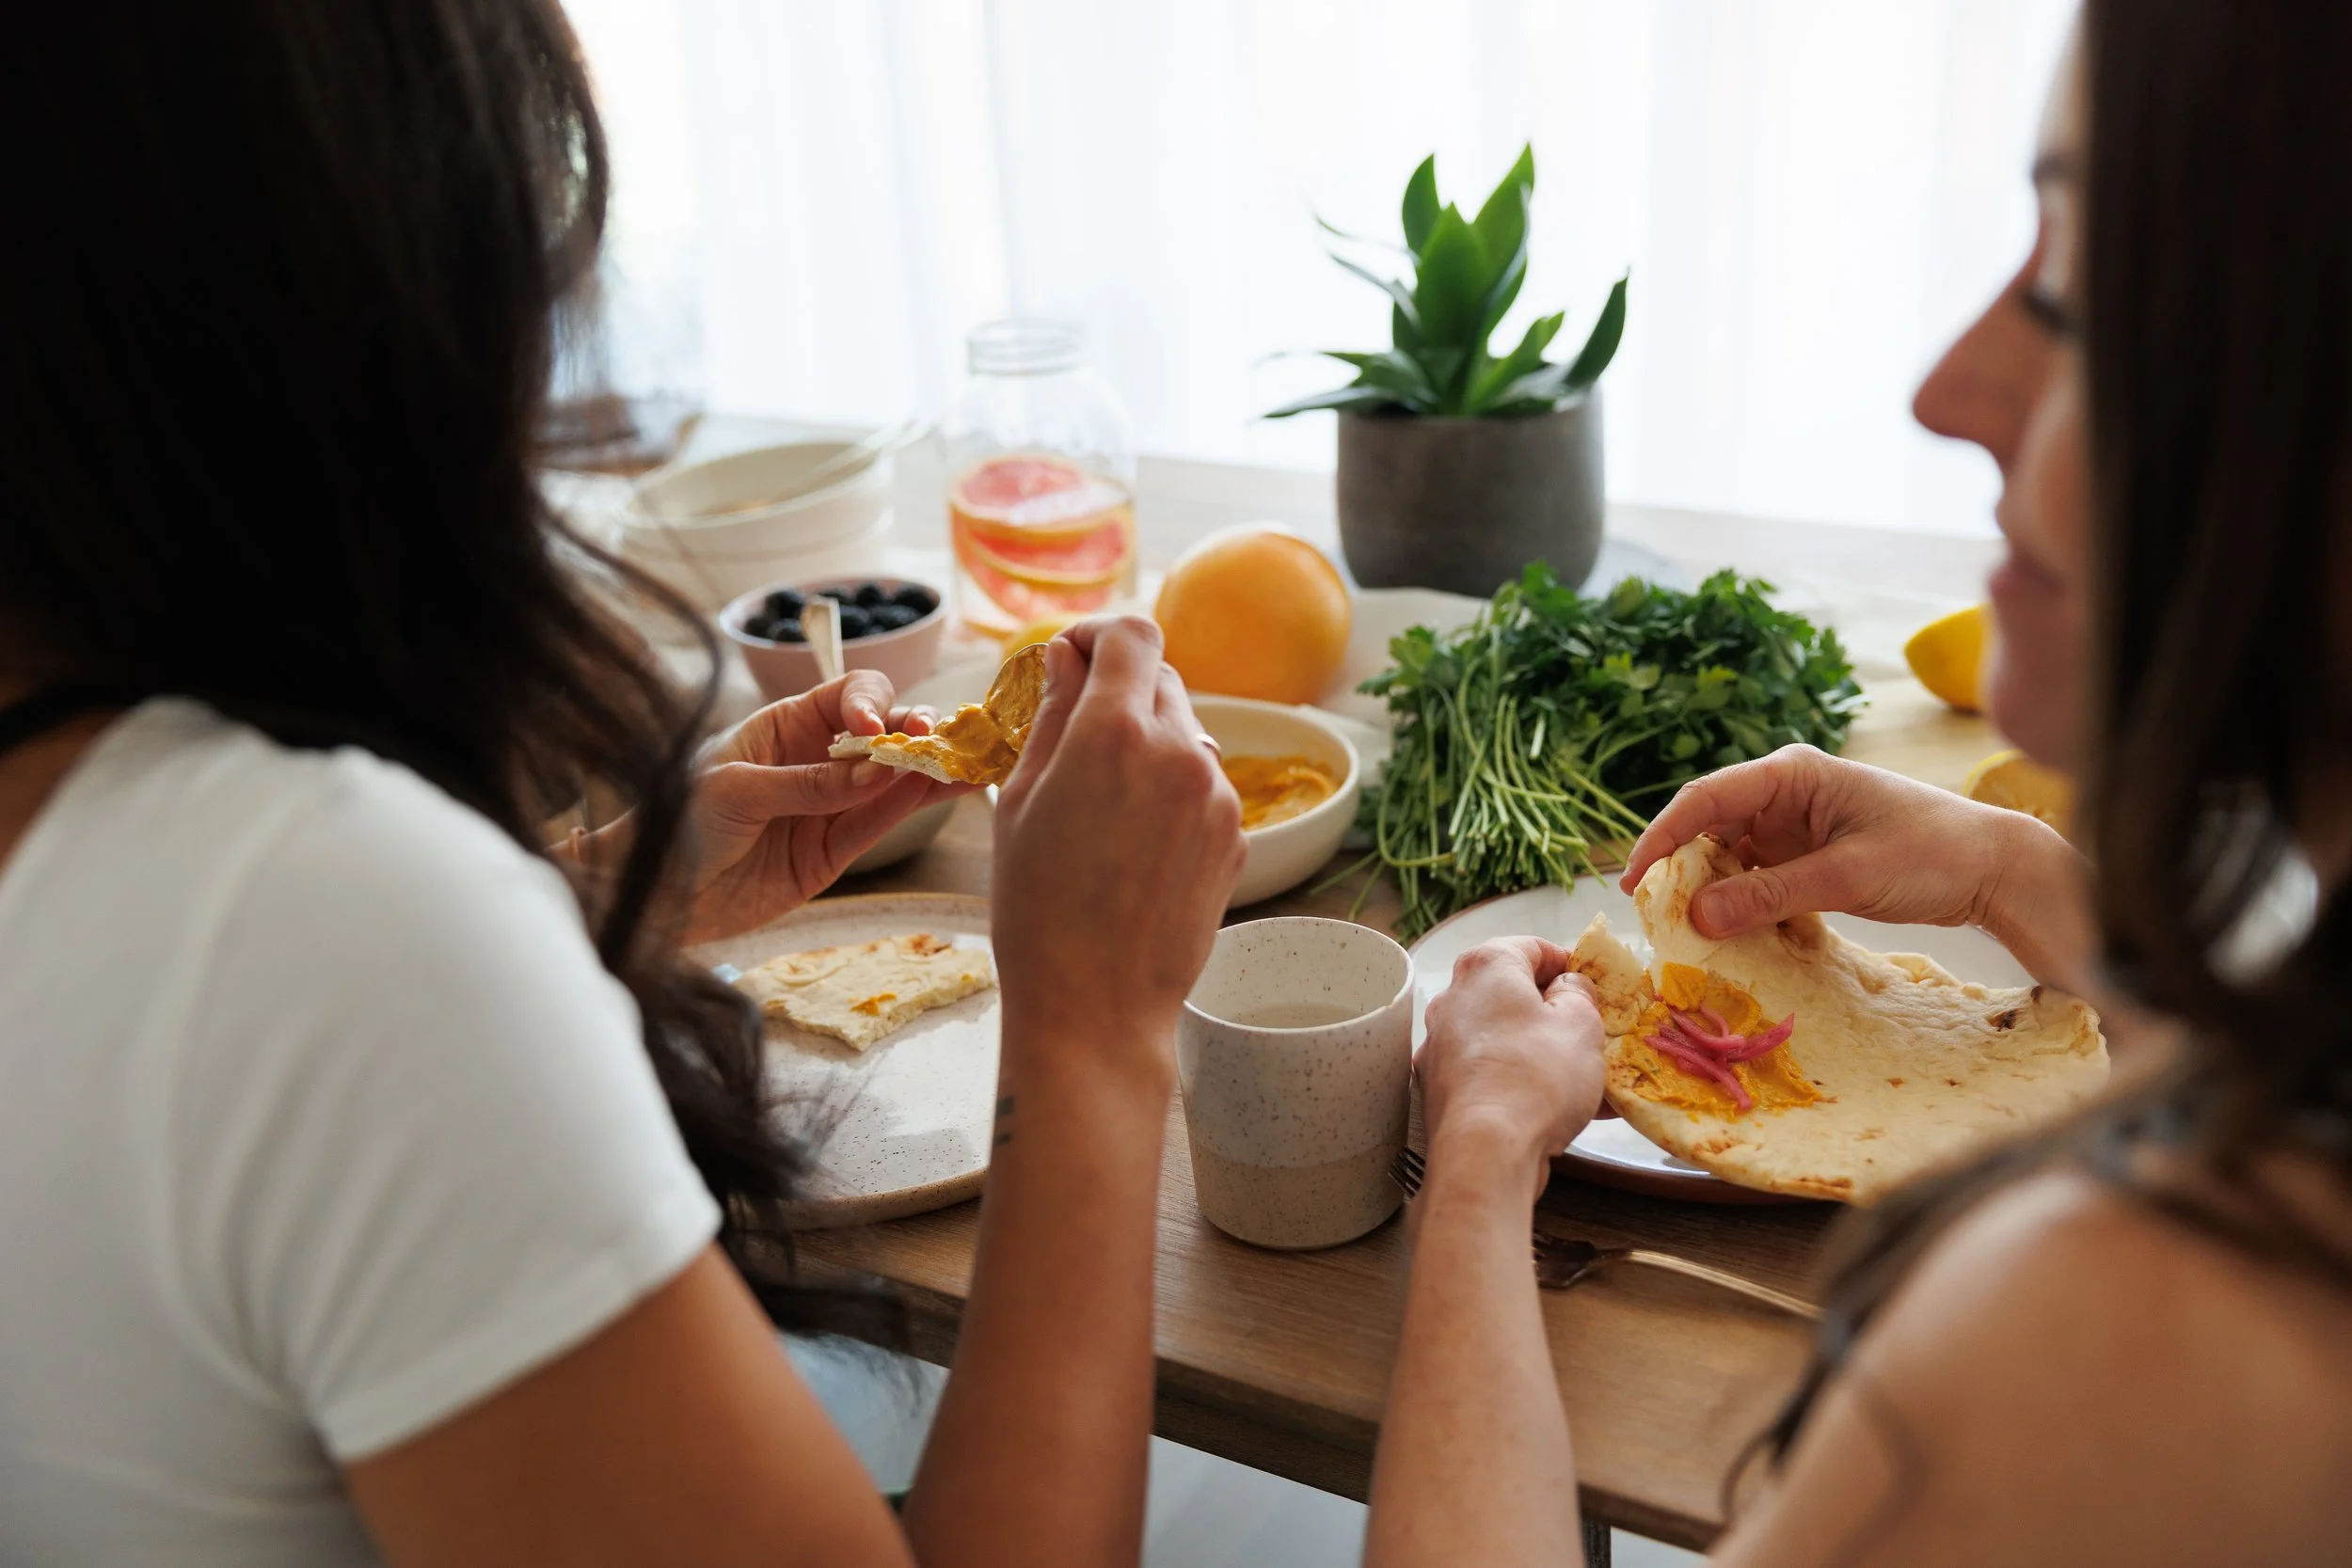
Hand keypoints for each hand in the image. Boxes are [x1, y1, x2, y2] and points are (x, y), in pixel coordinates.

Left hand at [681, 672, 966, 940]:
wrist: (652, 897)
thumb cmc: (676, 825)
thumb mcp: (736, 792)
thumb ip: (808, 784)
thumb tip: (877, 769)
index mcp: (783, 726)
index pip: (844, 696)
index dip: (869, 702)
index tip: (876, 727)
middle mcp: (813, 760)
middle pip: (880, 735)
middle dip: (914, 731)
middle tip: (941, 738)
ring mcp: (825, 807)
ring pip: (889, 781)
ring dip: (928, 769)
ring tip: (968, 761)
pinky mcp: (831, 854)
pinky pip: (876, 825)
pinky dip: (908, 809)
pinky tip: (939, 789)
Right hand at [990, 616, 1246, 1086]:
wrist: (1096, 1005)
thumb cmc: (1037, 909)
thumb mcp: (1021, 800)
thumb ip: (1051, 715)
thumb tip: (1065, 658)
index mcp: (1115, 733)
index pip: (1133, 634)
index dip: (1100, 635)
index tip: (1074, 657)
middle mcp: (1179, 751)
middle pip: (1161, 678)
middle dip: (1120, 690)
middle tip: (1078, 734)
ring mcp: (1217, 795)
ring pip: (1186, 733)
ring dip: (1149, 742)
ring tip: (1104, 805)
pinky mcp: (1237, 835)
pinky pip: (1203, 784)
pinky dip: (1172, 790)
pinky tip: (1135, 843)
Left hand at [1419, 938, 1607, 1195]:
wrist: (1485, 1153)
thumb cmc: (1537, 1077)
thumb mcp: (1581, 1025)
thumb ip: (1579, 994)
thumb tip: (1567, 987)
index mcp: (1485, 967)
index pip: (1531, 947)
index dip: (1568, 962)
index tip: (1592, 985)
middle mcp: (1453, 999)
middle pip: (1512, 993)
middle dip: (1555, 1013)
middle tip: (1592, 1032)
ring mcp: (1441, 1045)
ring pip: (1504, 1038)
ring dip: (1544, 1051)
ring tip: (1588, 1080)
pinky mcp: (1440, 1088)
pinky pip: (1492, 1072)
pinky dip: (1522, 1081)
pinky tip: (1561, 1110)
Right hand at [1619, 744, 2091, 983]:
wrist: (1991, 870)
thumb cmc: (1930, 852)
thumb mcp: (1847, 876)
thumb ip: (1770, 896)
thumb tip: (1697, 917)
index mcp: (1791, 774)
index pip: (1704, 798)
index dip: (1661, 838)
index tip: (1632, 882)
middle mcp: (1782, 794)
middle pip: (1707, 829)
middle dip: (1681, 873)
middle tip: (1658, 921)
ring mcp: (1791, 827)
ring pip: (1727, 860)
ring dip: (1712, 896)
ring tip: (1694, 936)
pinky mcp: (1802, 858)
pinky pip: (1754, 882)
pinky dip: (1743, 909)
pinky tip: (1738, 938)